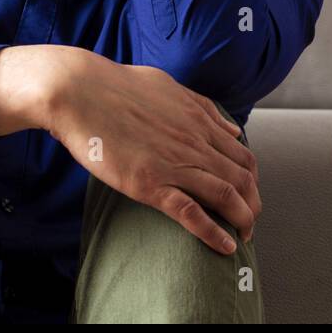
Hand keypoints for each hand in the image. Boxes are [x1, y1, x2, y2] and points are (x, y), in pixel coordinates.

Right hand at [37, 46, 260, 254]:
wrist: (79, 91)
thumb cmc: (116, 85)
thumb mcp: (169, 87)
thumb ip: (203, 108)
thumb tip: (232, 128)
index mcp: (199, 120)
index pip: (243, 156)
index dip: (252, 181)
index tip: (248, 195)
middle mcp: (194, 142)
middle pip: (242, 180)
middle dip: (252, 205)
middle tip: (248, 222)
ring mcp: (174, 164)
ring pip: (226, 196)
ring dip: (241, 220)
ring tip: (243, 236)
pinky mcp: (150, 183)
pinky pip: (191, 213)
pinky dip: (213, 233)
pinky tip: (224, 247)